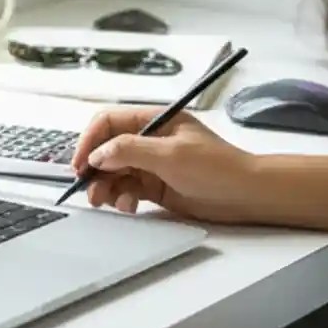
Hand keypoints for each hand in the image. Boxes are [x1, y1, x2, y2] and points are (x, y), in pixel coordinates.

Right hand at [71, 106, 258, 223]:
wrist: (247, 195)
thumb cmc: (215, 167)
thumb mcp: (170, 155)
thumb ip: (129, 151)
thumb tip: (97, 155)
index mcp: (154, 120)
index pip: (110, 121)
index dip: (90, 140)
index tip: (81, 163)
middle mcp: (149, 139)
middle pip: (108, 149)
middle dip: (95, 168)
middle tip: (90, 189)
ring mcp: (152, 164)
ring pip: (114, 171)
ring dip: (106, 186)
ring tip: (106, 202)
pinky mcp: (155, 186)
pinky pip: (126, 189)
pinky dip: (121, 198)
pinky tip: (128, 207)